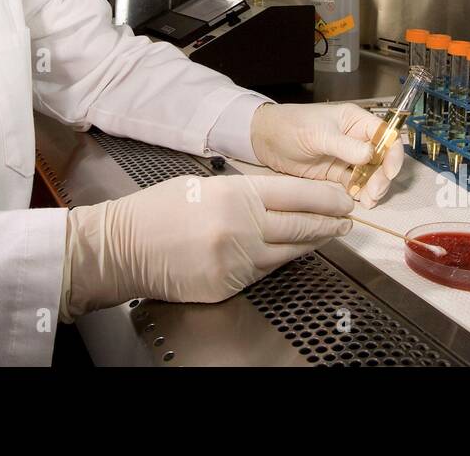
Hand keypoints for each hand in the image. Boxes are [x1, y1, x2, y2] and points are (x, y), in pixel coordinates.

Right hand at [60, 173, 353, 319]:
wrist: (122, 248)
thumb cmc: (156, 211)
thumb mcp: (202, 185)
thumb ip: (242, 193)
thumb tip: (278, 198)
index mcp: (234, 196)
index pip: (296, 194)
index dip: (325, 197)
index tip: (342, 198)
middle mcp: (241, 228)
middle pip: (301, 224)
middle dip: (329, 221)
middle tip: (347, 219)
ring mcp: (237, 260)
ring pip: (289, 251)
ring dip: (313, 242)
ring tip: (329, 235)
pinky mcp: (230, 284)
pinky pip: (266, 270)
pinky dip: (282, 259)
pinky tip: (292, 252)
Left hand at [250, 102, 403, 207]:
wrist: (265, 140)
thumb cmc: (290, 125)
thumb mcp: (318, 134)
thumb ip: (344, 145)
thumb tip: (369, 155)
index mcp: (355, 121)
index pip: (385, 135)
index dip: (393, 153)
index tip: (390, 171)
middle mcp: (356, 139)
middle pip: (382, 158)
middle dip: (383, 176)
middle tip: (375, 191)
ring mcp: (347, 157)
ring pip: (371, 174)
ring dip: (374, 187)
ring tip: (369, 200)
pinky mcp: (337, 174)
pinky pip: (356, 184)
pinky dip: (361, 193)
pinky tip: (360, 200)